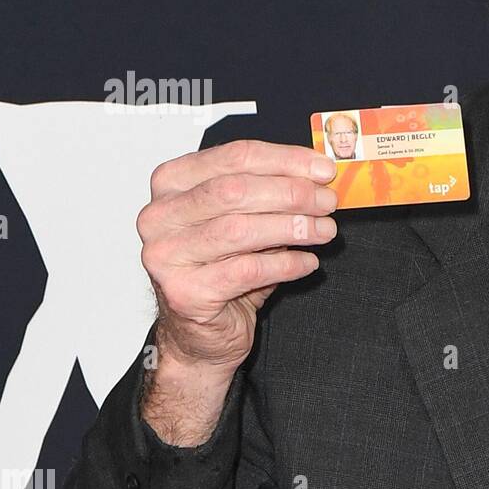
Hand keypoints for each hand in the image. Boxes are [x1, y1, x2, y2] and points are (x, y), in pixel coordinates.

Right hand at [137, 139, 338, 377]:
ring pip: (239, 229)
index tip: (324, 169)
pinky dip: (285, 264)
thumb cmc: (222, 269)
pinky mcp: (184, 292)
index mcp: (172, 183)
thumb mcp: (245, 221)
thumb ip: (271, 193)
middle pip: (235, 190)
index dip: (286, 160)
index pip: (234, 157)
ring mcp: (166, 255)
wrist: (200, 331)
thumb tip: (318, 176)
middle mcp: (160, 216)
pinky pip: (246, 270)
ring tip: (324, 231)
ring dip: (292, 227)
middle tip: (328, 202)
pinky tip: (308, 262)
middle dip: (292, 194)